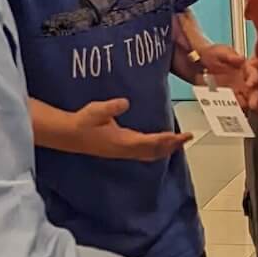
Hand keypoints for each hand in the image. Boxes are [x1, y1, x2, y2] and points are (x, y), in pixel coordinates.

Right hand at [68, 98, 192, 160]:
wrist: (69, 135)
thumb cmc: (83, 122)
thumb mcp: (95, 111)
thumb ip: (110, 107)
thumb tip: (125, 102)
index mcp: (122, 141)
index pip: (150, 143)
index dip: (167, 140)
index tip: (181, 136)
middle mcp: (126, 150)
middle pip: (155, 152)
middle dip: (172, 146)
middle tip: (188, 138)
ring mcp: (123, 152)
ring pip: (151, 154)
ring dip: (166, 149)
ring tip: (180, 142)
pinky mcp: (121, 150)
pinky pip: (145, 153)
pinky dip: (157, 149)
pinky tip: (161, 144)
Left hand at [195, 43, 257, 109]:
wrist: (197, 63)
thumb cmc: (212, 55)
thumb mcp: (220, 52)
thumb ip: (230, 56)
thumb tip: (241, 58)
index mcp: (244, 68)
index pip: (254, 74)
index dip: (254, 79)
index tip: (250, 84)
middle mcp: (243, 81)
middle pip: (253, 91)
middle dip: (254, 98)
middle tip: (252, 104)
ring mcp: (235, 91)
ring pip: (244, 100)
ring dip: (243, 105)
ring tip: (238, 108)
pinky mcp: (226, 99)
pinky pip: (231, 105)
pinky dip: (230, 108)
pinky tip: (227, 110)